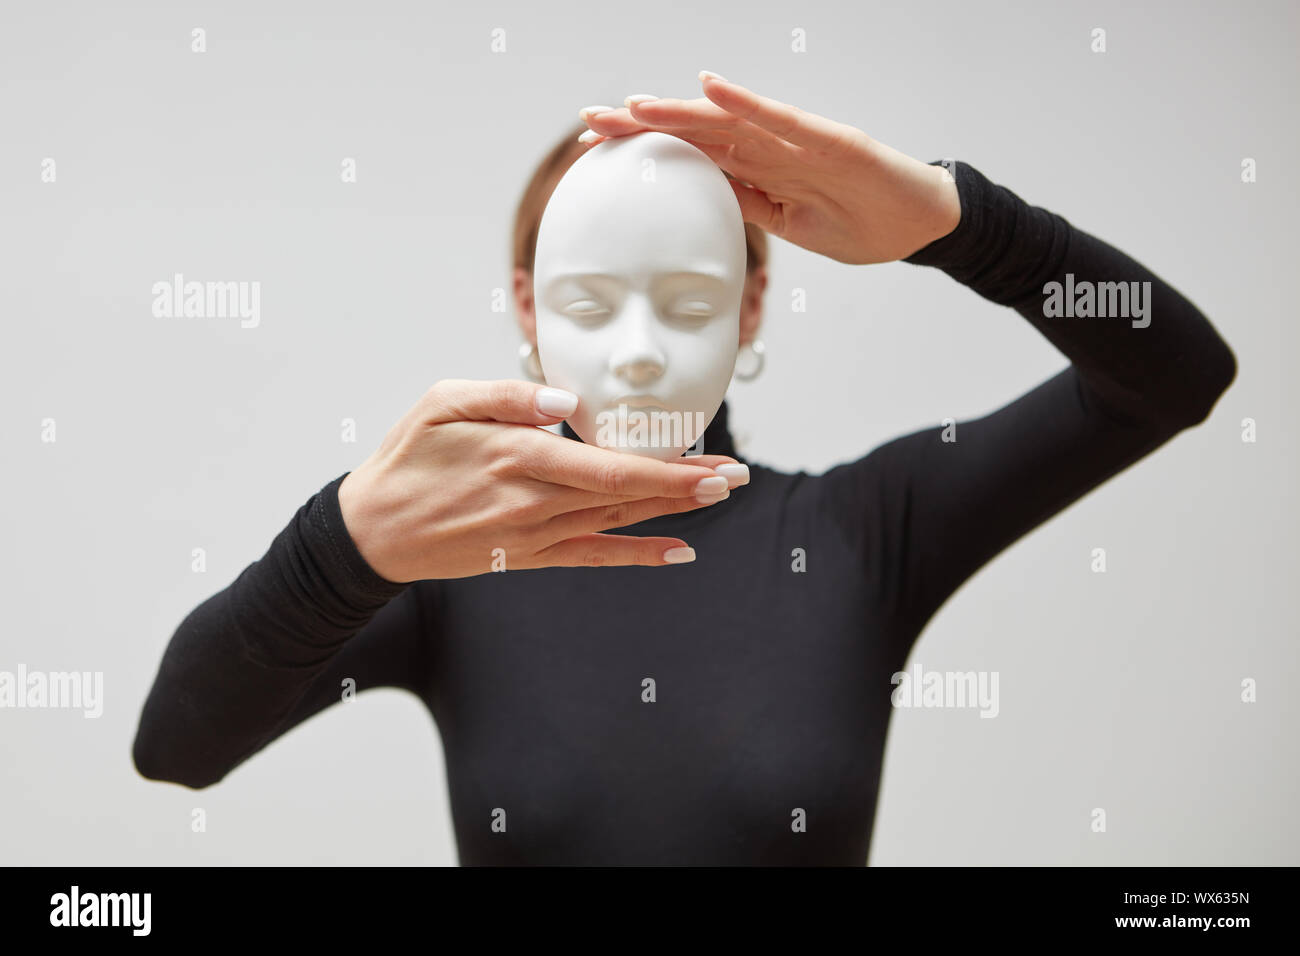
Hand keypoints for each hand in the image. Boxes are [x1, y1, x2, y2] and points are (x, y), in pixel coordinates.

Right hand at [337, 379, 748, 581]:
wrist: (372, 531)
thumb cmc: (408, 457)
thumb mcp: (441, 403)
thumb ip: (505, 397)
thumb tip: (563, 403)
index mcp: (517, 457)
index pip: (609, 467)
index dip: (667, 469)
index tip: (712, 460)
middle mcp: (533, 502)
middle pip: (626, 495)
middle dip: (688, 486)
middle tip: (738, 476)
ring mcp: (534, 535)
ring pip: (617, 521)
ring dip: (673, 510)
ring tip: (720, 496)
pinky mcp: (529, 556)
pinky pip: (594, 557)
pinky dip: (638, 556)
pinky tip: (679, 552)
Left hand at [578, 73, 960, 264]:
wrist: (921, 225)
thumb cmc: (860, 224)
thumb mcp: (789, 225)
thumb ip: (749, 207)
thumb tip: (703, 201)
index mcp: (758, 170)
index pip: (688, 154)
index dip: (642, 148)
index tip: (592, 150)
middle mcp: (769, 147)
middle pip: (694, 131)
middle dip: (640, 126)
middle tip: (589, 122)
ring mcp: (797, 140)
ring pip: (727, 121)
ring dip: (678, 111)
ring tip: (632, 105)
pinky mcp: (831, 140)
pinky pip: (781, 120)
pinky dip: (746, 101)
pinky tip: (712, 87)